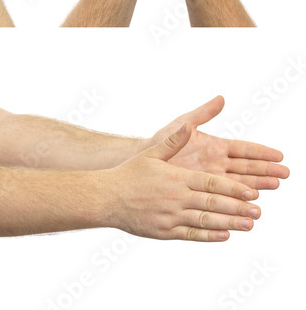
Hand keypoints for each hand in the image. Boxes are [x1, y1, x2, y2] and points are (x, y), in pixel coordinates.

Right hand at [103, 124, 259, 241]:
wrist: (105, 197)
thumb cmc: (128, 174)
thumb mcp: (150, 153)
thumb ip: (173, 141)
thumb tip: (188, 126)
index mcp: (177, 178)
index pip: (212, 184)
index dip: (234, 189)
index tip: (252, 192)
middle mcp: (176, 197)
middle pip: (214, 203)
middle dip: (238, 207)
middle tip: (257, 211)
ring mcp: (170, 215)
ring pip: (206, 220)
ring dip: (230, 223)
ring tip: (248, 225)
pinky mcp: (164, 231)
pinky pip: (191, 234)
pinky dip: (209, 235)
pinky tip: (224, 235)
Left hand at [148, 96, 289, 188]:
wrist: (144, 160)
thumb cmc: (162, 141)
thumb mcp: (182, 125)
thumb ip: (203, 114)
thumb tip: (221, 98)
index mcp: (216, 147)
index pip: (244, 149)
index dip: (261, 152)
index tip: (279, 155)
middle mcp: (218, 163)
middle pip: (247, 167)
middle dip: (266, 170)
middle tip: (284, 174)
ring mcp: (212, 178)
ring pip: (240, 182)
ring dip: (257, 184)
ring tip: (274, 185)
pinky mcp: (203, 191)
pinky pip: (223, 196)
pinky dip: (237, 199)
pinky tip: (249, 202)